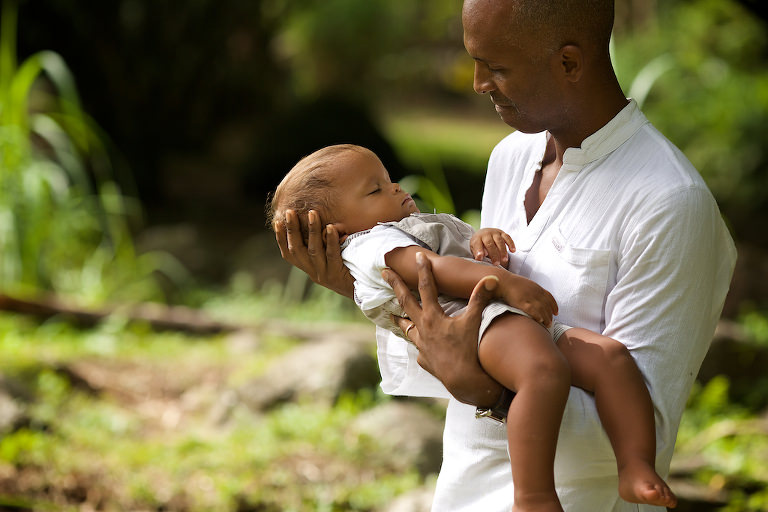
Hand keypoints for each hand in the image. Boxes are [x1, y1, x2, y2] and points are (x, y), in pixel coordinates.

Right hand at [274, 209, 353, 297]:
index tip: (277, 222)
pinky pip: (332, 255)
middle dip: (292, 229)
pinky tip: (331, 227)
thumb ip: (322, 246)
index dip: (281, 239)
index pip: (289, 254)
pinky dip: (330, 240)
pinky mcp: (336, 274)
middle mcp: (313, 272)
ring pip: (314, 250)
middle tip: (290, 211)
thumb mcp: (330, 259)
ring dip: (312, 230)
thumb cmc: (348, 269)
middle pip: (297, 250)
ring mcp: (324, 274)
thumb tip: (315, 221)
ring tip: (312, 213)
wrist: (364, 290)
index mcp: (309, 268)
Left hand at [382, 252, 503, 407]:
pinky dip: (420, 344)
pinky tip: (422, 345)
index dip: (423, 270)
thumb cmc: (469, 350)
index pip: (426, 287)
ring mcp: (421, 345)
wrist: (464, 380)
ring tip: (393, 314)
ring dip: (400, 319)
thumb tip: (490, 278)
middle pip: (405, 301)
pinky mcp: (424, 360)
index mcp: (433, 316)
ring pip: (406, 328)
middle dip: (395, 285)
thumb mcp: (474, 322)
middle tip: (384, 272)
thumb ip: (480, 299)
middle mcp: (422, 328)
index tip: (418, 256)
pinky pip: (419, 349)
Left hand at [470, 228, 514, 266]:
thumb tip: (479, 258)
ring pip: (500, 241)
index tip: (480, 258)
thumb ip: (476, 253)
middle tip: (496, 263)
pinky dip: (511, 244)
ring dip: (503, 251)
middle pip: (490, 244)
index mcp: (477, 238)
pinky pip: (508, 238)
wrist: (483, 233)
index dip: (479, 251)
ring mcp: (495, 233)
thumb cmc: (479, 243)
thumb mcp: (474, 248)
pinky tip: (513, 251)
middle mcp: (486, 234)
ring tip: (504, 260)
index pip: (478, 244)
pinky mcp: (502, 233)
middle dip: (494, 254)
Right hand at [499, 273, 557, 326]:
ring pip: (542, 309)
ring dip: (546, 317)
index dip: (554, 306)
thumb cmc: (512, 283)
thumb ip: (533, 290)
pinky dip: (538, 316)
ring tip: (547, 324)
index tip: (556, 313)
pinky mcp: (522, 302)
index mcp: (537, 287)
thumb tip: (536, 297)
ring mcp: (529, 297)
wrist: (503, 281)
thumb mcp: (526, 284)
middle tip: (551, 322)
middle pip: (547, 305)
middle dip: (550, 314)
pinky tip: (539, 321)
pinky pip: (533, 311)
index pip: (550, 297)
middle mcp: (535, 292)